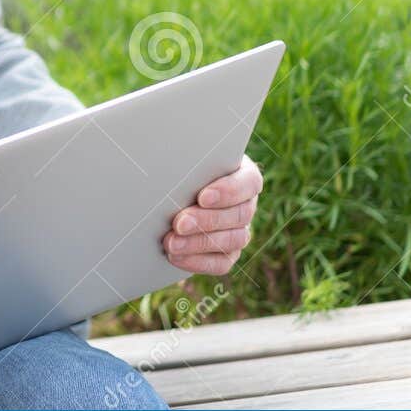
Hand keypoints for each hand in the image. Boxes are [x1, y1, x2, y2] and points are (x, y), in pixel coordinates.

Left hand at [163, 154, 261, 275]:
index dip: (228, 191)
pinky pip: (222, 263)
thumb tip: (162, 147)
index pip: (248, 182)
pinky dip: (198, 262)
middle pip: (239, 215)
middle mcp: (246, 203)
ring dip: (200, 243)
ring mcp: (240, 229)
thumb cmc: (179, 166)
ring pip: (233, 240)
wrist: (169, 192)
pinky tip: (175, 257)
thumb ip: (185, 156)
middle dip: (207, 220)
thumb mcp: (185, 157)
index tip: (202, 197)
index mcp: (243, 175)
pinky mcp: (228, 252)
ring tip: (171, 243)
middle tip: (179, 223)